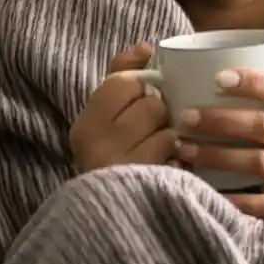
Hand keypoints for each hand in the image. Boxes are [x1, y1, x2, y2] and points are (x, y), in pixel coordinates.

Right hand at [70, 42, 178, 173]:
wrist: (116, 217)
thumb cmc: (115, 157)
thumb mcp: (108, 117)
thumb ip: (121, 74)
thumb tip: (146, 46)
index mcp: (85, 126)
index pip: (120, 82)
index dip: (139, 87)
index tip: (140, 99)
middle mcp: (96, 146)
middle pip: (148, 104)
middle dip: (157, 113)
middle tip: (150, 130)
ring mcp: (120, 166)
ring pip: (165, 125)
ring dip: (170, 134)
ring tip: (160, 148)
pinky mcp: (146, 181)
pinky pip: (175, 148)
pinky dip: (178, 153)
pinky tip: (168, 163)